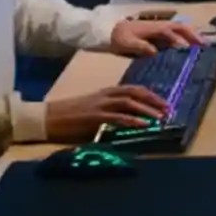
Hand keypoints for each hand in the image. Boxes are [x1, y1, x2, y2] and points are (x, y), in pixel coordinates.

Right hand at [44, 86, 168, 141]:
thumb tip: (130, 120)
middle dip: (154, 100)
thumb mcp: (93, 109)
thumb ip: (111, 111)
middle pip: (135, 92)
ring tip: (160, 117)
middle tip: (169, 109)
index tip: (164, 102)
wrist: (47, 118)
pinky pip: (117, 117)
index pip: (133, 89)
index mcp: (106, 92)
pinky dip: (132, 120)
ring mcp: (100, 105)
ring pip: (129, 102)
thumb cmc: (69, 116)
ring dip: (147, 110)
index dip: (150, 94)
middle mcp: (106, 95)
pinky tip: (143, 126)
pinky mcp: (94, 116)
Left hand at [109, 20, 200, 56]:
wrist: (107, 31)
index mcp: (153, 28)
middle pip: (180, 27)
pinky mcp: (156, 33)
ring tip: (200, 45)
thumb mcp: (127, 44)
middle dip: (193, 34)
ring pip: (178, 29)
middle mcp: (158, 26)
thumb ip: (141, 47)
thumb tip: (156, 52)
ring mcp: (158, 28)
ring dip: (190, 35)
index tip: (189, 51)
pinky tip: (185, 47)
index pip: (171, 32)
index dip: (181, 40)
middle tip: (203, 45)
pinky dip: (183, 37)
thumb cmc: (117, 38)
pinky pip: (173, 33)